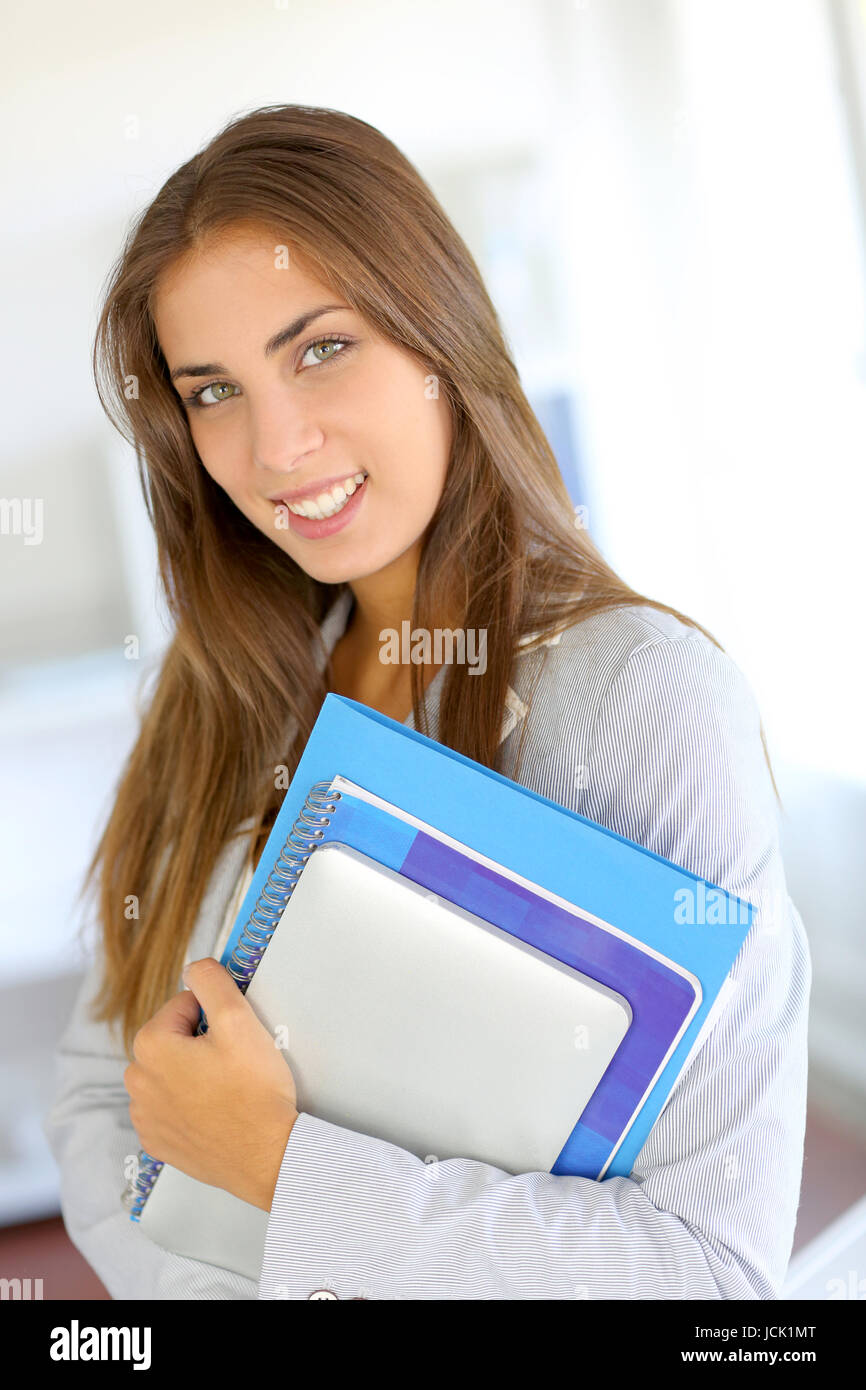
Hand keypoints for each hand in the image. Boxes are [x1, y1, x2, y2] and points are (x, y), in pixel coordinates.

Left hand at [124, 957, 298, 1211]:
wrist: (266, 1156)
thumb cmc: (254, 1089)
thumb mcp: (238, 1018)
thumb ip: (211, 981)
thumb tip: (193, 967)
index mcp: (150, 1045)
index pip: (184, 1005)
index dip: (214, 1015)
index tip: (235, 1038)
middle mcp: (136, 1080)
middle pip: (173, 1039)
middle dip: (199, 1044)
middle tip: (234, 1063)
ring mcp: (144, 1116)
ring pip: (170, 1073)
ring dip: (192, 1073)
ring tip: (226, 1090)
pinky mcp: (157, 1143)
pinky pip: (169, 1108)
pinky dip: (188, 1105)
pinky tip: (215, 1113)